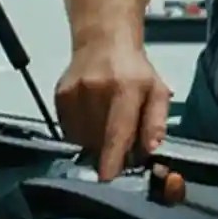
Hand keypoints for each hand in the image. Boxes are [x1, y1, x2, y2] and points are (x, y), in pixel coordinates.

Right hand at [53, 39, 172, 180]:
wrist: (104, 41)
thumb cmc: (134, 70)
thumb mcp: (157, 91)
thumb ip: (156, 122)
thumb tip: (151, 149)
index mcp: (126, 87)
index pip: (117, 130)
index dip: (111, 157)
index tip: (107, 177)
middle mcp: (97, 88)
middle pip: (98, 139)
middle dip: (110, 151)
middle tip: (121, 144)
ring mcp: (75, 91)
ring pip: (82, 138)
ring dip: (95, 143)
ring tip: (107, 126)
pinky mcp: (60, 95)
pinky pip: (69, 130)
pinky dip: (82, 133)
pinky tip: (93, 119)